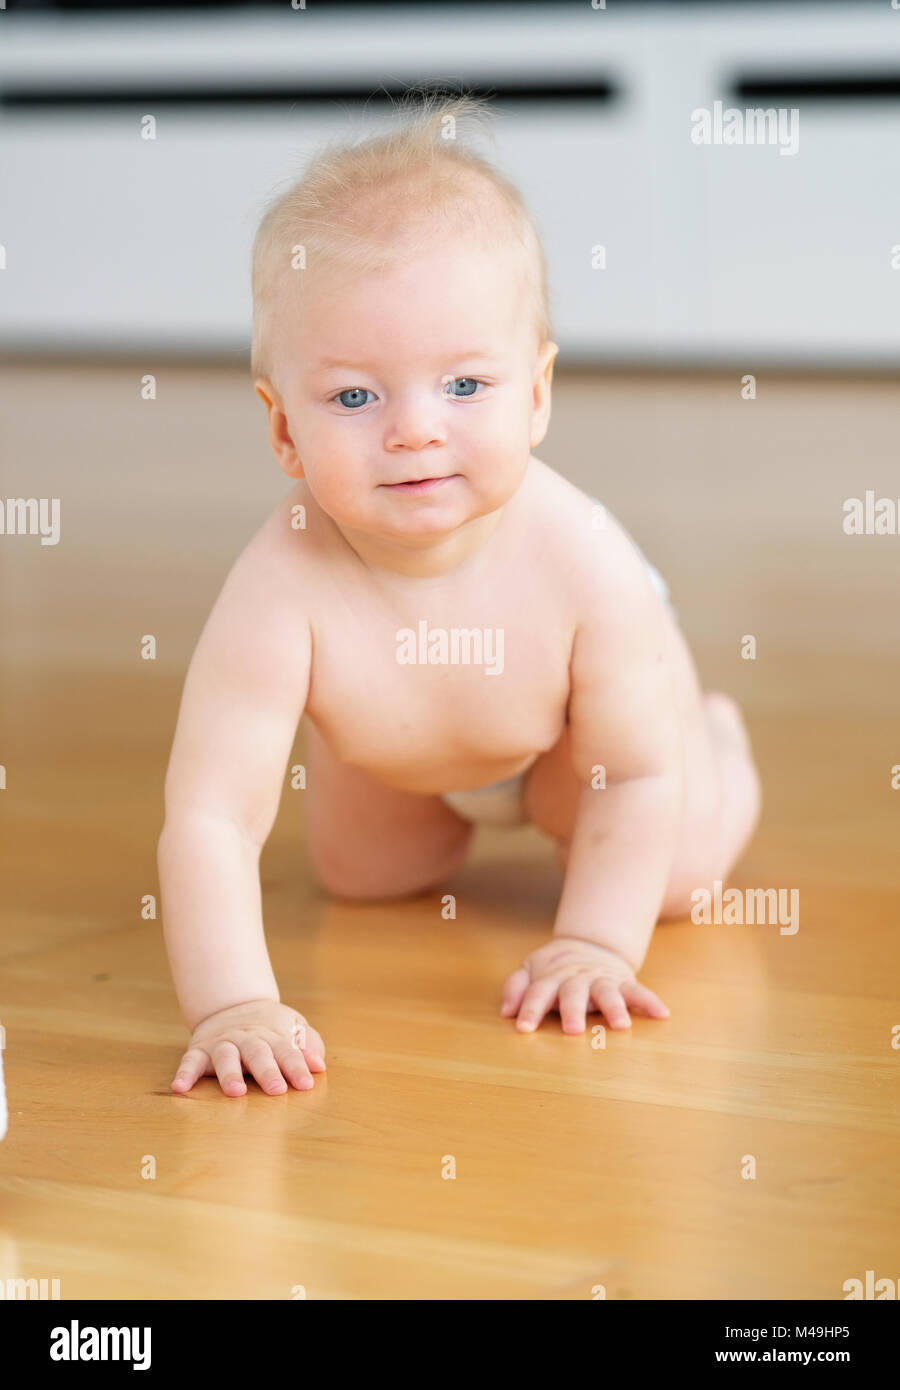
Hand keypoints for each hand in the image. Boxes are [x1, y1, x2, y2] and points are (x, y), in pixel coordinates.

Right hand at [171, 999, 326, 1096]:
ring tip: (235, 1092)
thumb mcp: (294, 1027)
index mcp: (273, 1035)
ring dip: (229, 1074)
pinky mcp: (200, 1050)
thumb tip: (319, 1064)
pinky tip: (179, 1088)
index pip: (287, 1050)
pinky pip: (190, 1061)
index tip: (307, 1084)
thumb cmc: (271, 1026)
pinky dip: (184, 1074)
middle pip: (258, 1053)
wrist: (233, 1004)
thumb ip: (310, 1044)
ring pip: (225, 1057)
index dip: (297, 1066)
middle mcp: (247, 1039)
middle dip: (267, 1071)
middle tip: (277, 1090)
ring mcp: (223, 1044)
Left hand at [500, 936, 669, 1032]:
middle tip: (573, 1030)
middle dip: (573, 1010)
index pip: (537, 993)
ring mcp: (601, 979)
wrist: (589, 945)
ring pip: (607, 992)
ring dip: (614, 1007)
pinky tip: (662, 1013)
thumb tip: (506, 1011)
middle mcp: (577, 979)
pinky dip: (649, 1001)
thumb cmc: (555, 968)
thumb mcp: (531, 970)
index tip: (523, 1028)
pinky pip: (638, 991)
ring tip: (621, 1026)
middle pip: (573, 993)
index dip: (529, 1009)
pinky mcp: (623, 981)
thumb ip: (516, 987)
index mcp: (551, 978)